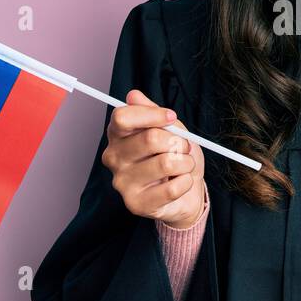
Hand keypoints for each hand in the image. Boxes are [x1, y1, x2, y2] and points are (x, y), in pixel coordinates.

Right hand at [101, 89, 205, 226]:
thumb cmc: (174, 156)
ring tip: (183, 166)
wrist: (186, 192)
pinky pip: (172, 188)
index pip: (123, 117)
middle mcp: (114, 158)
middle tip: (183, 148)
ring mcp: (122, 183)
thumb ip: (152, 112)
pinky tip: (180, 183)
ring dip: (185, 163)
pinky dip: (186, 182)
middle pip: (150, 138)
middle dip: (178, 142)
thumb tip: (133, 95)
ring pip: (166, 162)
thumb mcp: (169, 129)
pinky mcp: (136, 204)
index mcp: (118, 135)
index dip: (153, 114)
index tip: (171, 118)